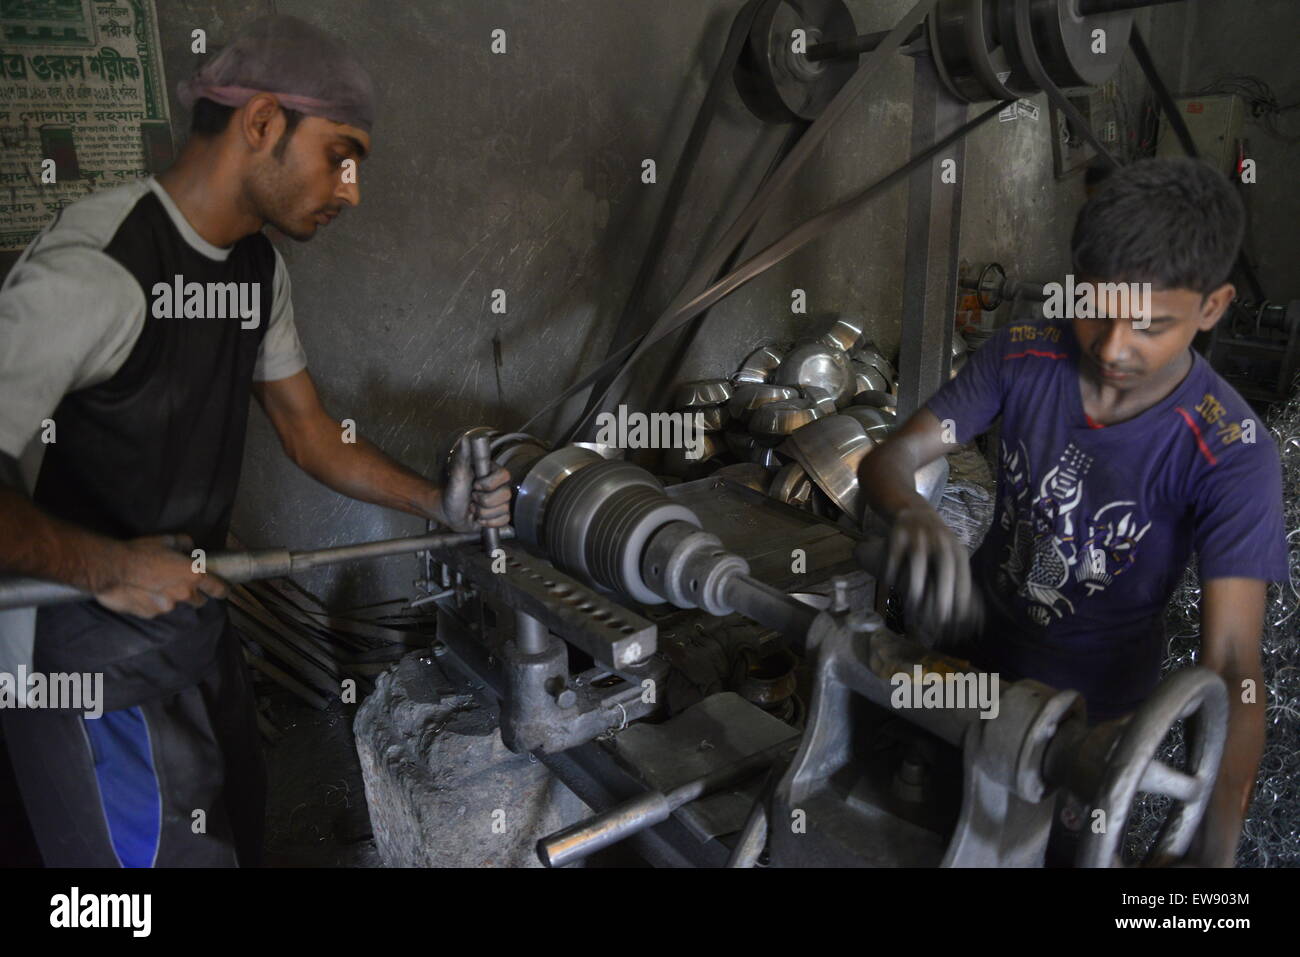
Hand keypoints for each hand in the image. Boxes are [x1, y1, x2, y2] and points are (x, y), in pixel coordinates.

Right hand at [93, 534, 228, 618]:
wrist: (111, 568)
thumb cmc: (140, 552)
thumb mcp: (166, 541)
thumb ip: (183, 545)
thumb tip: (189, 547)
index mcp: (193, 576)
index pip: (218, 589)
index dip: (222, 590)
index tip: (223, 590)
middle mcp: (184, 594)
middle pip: (198, 601)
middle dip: (194, 594)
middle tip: (182, 584)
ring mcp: (167, 607)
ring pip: (175, 605)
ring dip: (171, 598)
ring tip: (155, 586)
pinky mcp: (150, 614)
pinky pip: (156, 610)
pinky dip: (153, 603)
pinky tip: (142, 592)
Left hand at [441, 437, 512, 532]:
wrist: (448, 511)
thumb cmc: (453, 491)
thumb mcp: (458, 473)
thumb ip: (464, 456)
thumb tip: (466, 439)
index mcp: (493, 474)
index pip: (504, 476)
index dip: (489, 484)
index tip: (475, 485)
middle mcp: (500, 487)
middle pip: (504, 495)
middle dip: (483, 500)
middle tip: (472, 498)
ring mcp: (501, 502)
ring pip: (502, 510)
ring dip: (483, 512)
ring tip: (473, 508)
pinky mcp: (500, 516)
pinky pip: (503, 520)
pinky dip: (488, 522)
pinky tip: (479, 517)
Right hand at [860, 505, 981, 643]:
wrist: (914, 511)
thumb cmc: (935, 543)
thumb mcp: (951, 554)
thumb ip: (956, 576)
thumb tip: (964, 612)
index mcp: (956, 549)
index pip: (962, 574)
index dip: (960, 596)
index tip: (957, 616)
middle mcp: (940, 541)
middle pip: (944, 568)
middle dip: (943, 593)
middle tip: (939, 616)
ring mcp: (919, 536)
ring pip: (919, 561)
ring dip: (916, 583)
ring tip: (913, 602)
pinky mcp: (899, 534)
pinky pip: (896, 554)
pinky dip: (893, 570)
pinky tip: (891, 583)